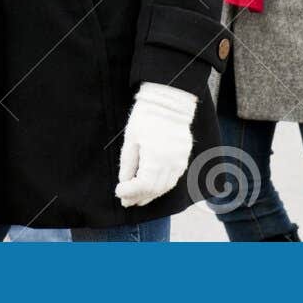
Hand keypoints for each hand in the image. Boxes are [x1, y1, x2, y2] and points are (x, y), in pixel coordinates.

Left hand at [115, 82, 197, 207]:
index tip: (118, 191)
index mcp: (156, 157)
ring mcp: (180, 160)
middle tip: (125, 200)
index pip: (143, 185)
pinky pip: (174, 178)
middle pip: (155, 189)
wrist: (168, 102)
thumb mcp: (131, 139)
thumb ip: (128, 164)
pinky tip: (152, 187)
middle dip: (138, 197)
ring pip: (166, 187)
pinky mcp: (184, 157)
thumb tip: (124, 182)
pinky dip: (162, 186)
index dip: (130, 192)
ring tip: (137, 198)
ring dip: (151, 195)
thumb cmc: (145, 117)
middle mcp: (171, 162)